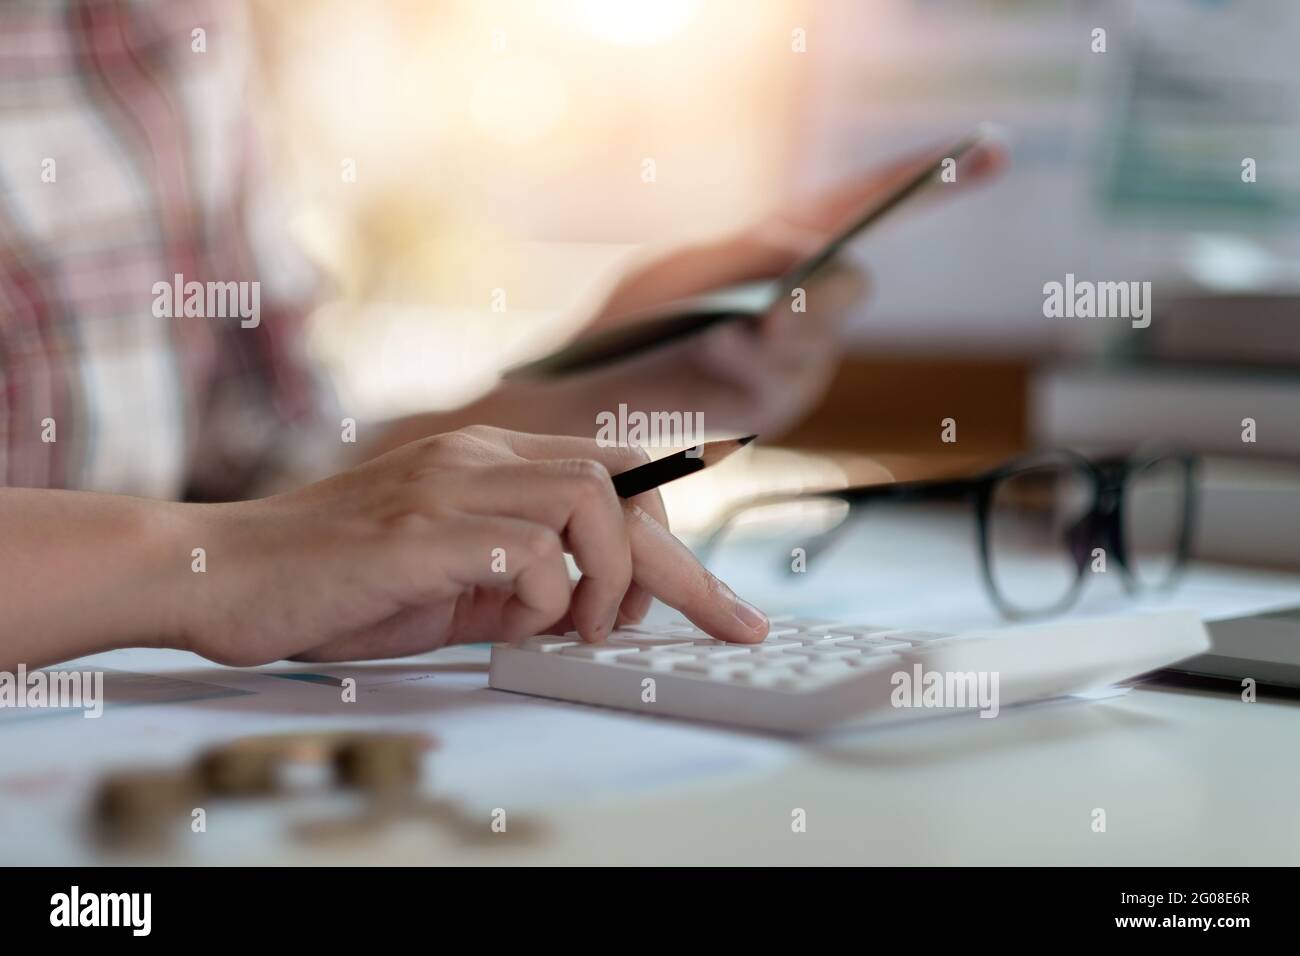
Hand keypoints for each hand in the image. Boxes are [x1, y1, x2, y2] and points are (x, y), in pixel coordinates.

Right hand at [176, 426, 767, 665]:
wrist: (224, 574)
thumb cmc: (337, 583)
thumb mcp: (448, 578)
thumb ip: (518, 577)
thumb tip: (590, 605)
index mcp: (488, 458)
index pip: (612, 470)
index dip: (678, 519)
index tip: (725, 580)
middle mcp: (479, 454)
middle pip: (623, 484)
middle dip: (686, 567)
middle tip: (727, 623)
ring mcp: (451, 483)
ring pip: (593, 502)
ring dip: (613, 578)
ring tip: (585, 630)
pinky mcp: (422, 528)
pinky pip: (532, 552)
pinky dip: (549, 598)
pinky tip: (516, 623)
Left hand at [574, 140, 1007, 435]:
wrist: (583, 399)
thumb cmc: (627, 324)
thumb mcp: (680, 271)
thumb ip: (741, 256)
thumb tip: (800, 245)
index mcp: (782, 252)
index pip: (865, 204)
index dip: (928, 180)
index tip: (992, 151)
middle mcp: (799, 304)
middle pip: (849, 284)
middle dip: (822, 289)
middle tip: (783, 297)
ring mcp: (791, 360)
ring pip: (818, 339)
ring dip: (777, 332)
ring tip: (726, 331)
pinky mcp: (770, 409)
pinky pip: (783, 384)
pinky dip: (752, 365)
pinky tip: (719, 349)